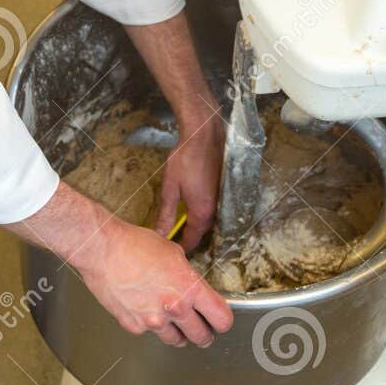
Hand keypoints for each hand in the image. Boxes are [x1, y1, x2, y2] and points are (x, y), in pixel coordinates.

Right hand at [74, 218, 232, 346]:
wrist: (102, 250)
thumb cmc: (134, 245)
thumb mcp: (173, 253)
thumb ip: (186, 276)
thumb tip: (191, 286)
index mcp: (189, 287)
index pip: (221, 319)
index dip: (222, 320)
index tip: (219, 320)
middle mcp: (174, 308)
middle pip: (202, 337)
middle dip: (203, 333)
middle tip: (201, 328)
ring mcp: (153, 320)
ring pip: (177, 340)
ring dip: (178, 333)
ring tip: (172, 320)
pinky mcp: (134, 326)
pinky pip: (150, 333)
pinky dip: (150, 326)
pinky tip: (145, 309)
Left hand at [153, 103, 223, 250]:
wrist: (204, 136)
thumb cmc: (184, 160)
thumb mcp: (170, 188)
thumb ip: (166, 214)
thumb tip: (160, 234)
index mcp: (201, 213)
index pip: (193, 239)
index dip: (182, 246)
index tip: (172, 248)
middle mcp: (216, 209)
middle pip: (203, 230)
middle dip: (190, 234)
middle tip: (175, 233)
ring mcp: (223, 198)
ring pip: (210, 218)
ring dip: (199, 222)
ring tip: (184, 219)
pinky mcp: (225, 188)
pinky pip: (216, 207)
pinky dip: (206, 210)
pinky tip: (195, 202)